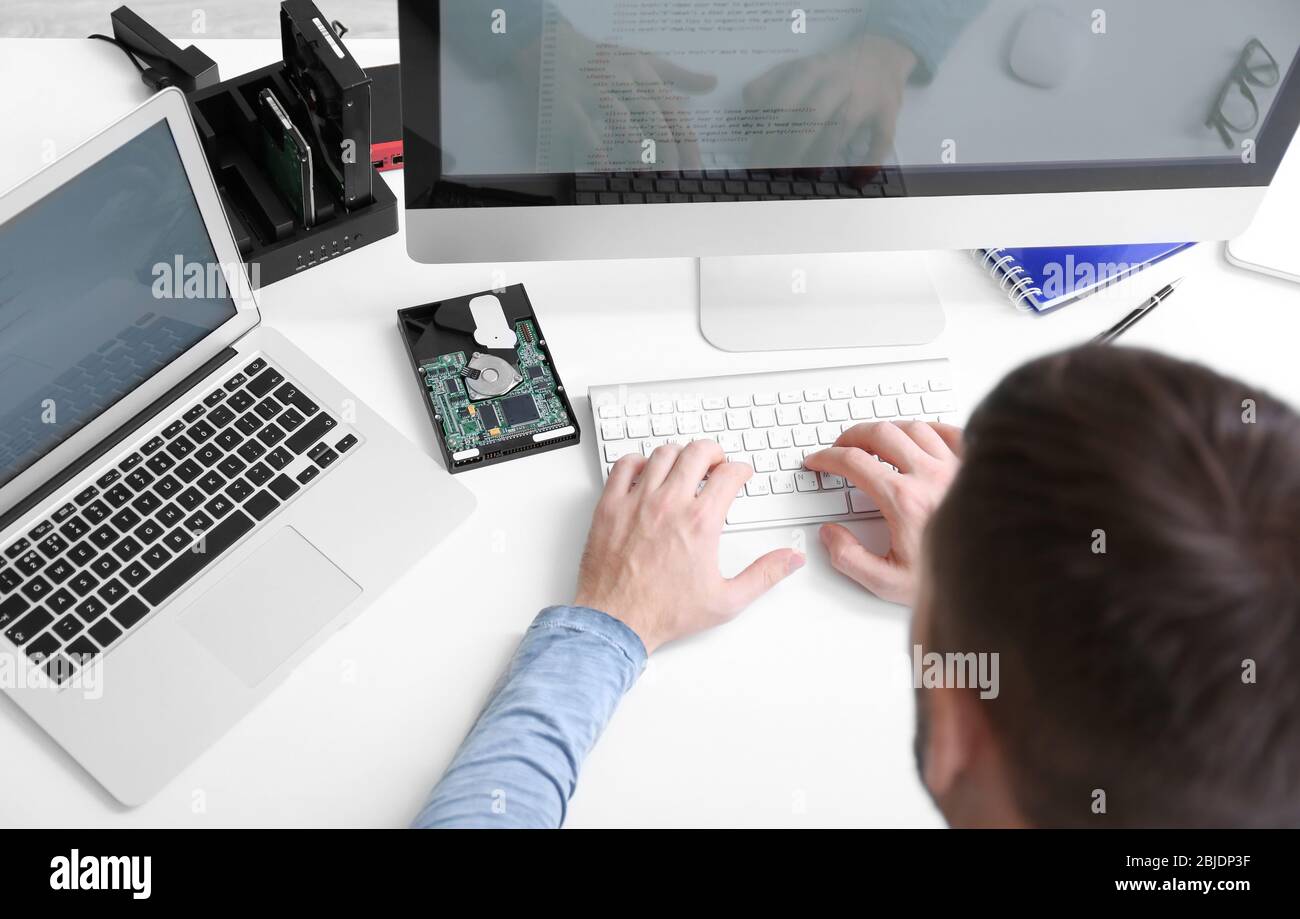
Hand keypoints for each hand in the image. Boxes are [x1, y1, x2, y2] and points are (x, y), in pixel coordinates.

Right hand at [524, 20, 716, 171]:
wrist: (553, 47)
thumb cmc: (605, 59)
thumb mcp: (643, 60)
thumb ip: (678, 75)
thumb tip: (712, 82)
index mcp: (641, 71)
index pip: (669, 107)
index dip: (684, 136)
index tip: (694, 164)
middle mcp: (620, 80)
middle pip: (649, 113)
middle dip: (665, 145)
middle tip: (675, 174)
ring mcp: (593, 91)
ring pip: (620, 119)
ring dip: (635, 146)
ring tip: (648, 172)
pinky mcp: (568, 104)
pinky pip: (584, 126)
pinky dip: (596, 146)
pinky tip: (607, 166)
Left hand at [574, 441, 804, 653]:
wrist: (617, 621)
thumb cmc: (664, 612)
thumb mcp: (727, 600)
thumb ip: (764, 575)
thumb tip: (790, 559)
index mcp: (701, 522)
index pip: (729, 474)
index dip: (741, 469)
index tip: (741, 474)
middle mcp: (669, 504)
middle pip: (697, 452)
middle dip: (714, 453)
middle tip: (716, 463)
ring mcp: (637, 502)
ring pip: (662, 454)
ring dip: (679, 454)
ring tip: (684, 466)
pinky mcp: (610, 507)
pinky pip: (623, 466)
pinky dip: (638, 461)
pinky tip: (646, 472)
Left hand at [743, 33, 916, 171]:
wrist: (881, 52)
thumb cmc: (830, 70)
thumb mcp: (797, 67)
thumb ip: (768, 83)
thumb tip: (748, 108)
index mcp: (810, 70)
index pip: (783, 102)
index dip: (767, 133)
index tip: (755, 161)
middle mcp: (838, 80)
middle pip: (812, 114)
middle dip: (790, 147)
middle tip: (775, 174)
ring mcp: (866, 95)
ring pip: (844, 125)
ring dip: (824, 153)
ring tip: (805, 178)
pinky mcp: (888, 111)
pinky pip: (882, 138)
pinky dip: (871, 160)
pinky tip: (856, 180)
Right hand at [804, 421, 961, 605]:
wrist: (999, 581)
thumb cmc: (951, 579)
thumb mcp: (886, 582)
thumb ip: (848, 558)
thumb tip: (831, 534)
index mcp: (904, 500)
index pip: (854, 462)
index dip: (827, 458)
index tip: (818, 462)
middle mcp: (930, 477)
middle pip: (881, 434)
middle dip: (852, 436)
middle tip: (839, 446)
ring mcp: (955, 468)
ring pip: (914, 428)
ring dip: (887, 430)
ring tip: (874, 440)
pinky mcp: (975, 468)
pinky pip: (950, 433)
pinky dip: (929, 429)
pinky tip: (920, 437)